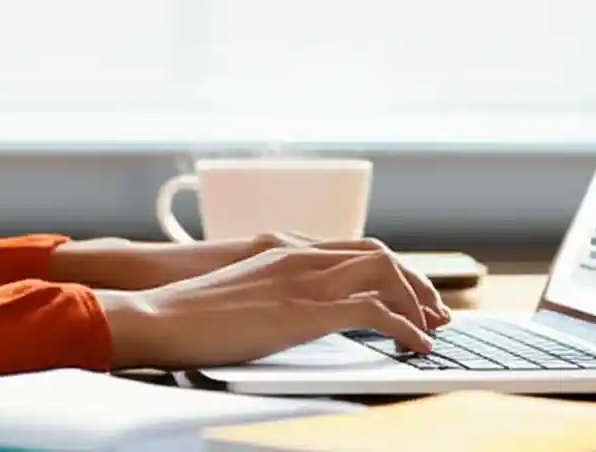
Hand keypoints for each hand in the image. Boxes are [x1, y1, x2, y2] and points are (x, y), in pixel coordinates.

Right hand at [95, 246, 451, 369]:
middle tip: (436, 313)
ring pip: (385, 273)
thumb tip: (291, 313)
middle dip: (416, 283)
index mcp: (285, 250)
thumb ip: (272, 292)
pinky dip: (406, 327)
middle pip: (380, 255)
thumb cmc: (188, 313)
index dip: (391, 271)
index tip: (410, 295)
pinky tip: (417, 346)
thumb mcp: (241, 293)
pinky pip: (375, 311)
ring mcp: (305, 279)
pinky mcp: (307, 310)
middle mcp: (301, 255)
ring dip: (418, 302)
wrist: (159, 314)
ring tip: (433, 331)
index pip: (356, 249)